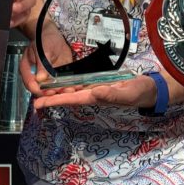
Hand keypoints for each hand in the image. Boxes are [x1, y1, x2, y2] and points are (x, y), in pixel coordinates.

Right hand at [18, 18, 72, 95]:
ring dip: (62, 91)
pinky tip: (76, 86)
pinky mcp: (59, 75)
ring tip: (71, 90)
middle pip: (43, 90)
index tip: (48, 92)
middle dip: (52, 93)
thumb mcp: (41, 50)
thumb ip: (41, 65)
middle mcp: (37, 76)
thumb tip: (40, 79)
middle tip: (61, 91)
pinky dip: (69, 85)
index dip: (39, 90)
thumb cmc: (42, 39)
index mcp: (28, 70)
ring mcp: (49, 76)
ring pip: (54, 88)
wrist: (51, 33)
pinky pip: (63, 82)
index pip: (31, 85)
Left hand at [32, 74, 158, 109]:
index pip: (72, 99)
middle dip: (52, 96)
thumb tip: (94, 93)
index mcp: (97, 97)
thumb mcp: (128, 93)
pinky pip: (83, 83)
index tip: (38, 103)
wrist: (150, 89)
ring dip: (59, 90)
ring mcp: (97, 89)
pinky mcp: (101, 83)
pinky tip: (64, 81)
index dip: (55, 100)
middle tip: (33, 95)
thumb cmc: (140, 92)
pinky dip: (71, 83)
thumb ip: (112, 95)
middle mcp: (94, 94)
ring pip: (74, 90)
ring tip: (43, 88)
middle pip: (68, 96)